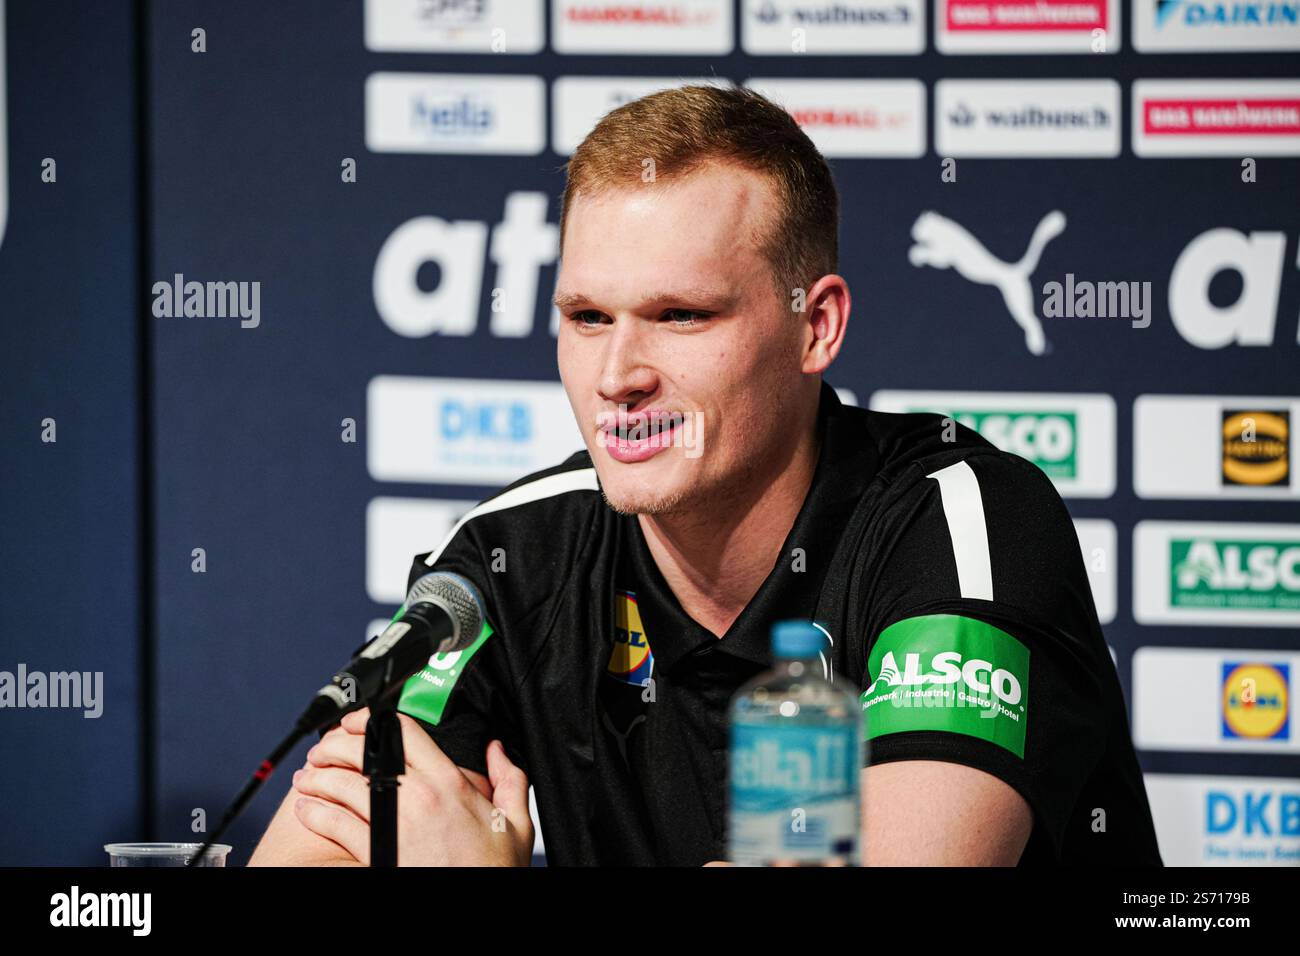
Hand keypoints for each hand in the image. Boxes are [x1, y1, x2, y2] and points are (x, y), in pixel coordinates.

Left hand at [291, 708, 532, 865]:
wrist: (478, 907)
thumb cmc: (492, 868)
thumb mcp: (516, 821)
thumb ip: (510, 778)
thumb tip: (498, 750)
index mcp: (448, 781)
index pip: (403, 731)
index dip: (372, 719)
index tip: (358, 721)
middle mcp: (417, 796)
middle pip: (363, 753)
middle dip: (335, 745)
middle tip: (324, 749)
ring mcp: (393, 824)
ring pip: (342, 786)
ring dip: (317, 777)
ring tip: (307, 776)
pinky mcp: (376, 852)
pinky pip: (336, 826)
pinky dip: (315, 814)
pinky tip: (306, 809)